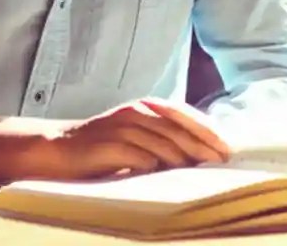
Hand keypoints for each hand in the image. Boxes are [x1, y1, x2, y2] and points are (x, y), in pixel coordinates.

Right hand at [43, 98, 231, 178]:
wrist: (59, 148)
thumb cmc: (104, 145)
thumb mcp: (136, 133)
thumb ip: (163, 137)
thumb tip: (200, 153)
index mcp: (147, 107)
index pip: (186, 117)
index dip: (208, 133)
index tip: (226, 150)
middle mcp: (138, 113)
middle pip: (179, 131)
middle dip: (202, 149)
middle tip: (219, 164)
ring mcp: (123, 128)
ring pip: (163, 146)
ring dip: (181, 162)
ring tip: (195, 175)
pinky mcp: (109, 145)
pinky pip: (140, 159)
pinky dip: (154, 169)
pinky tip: (161, 178)